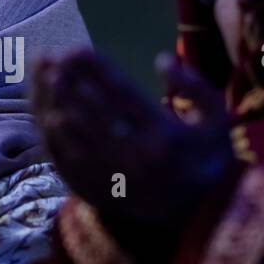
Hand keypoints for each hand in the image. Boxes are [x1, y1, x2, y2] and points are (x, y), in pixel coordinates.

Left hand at [31, 48, 234, 251]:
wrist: (203, 216)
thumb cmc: (208, 158)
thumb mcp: (216, 120)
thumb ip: (196, 87)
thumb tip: (162, 60)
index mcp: (166, 136)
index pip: (124, 95)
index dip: (99, 69)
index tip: (79, 48)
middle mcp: (138, 159)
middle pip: (94, 114)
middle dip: (71, 84)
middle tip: (54, 60)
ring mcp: (117, 180)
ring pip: (77, 140)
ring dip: (57, 107)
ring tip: (46, 80)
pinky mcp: (103, 196)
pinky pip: (72, 167)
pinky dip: (57, 141)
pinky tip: (48, 118)